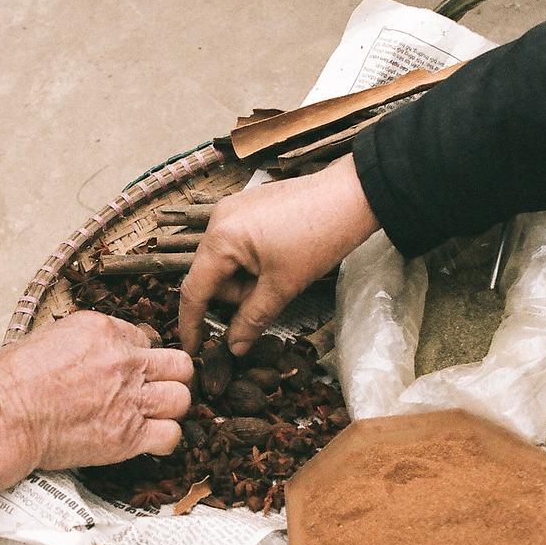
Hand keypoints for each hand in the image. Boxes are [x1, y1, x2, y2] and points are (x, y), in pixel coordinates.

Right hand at [0, 311, 192, 493]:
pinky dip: (165, 440)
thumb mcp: (45, 339)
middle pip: (177, 365)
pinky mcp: (129, 436)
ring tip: (154, 416)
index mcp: (102, 330)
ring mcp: (130, 398)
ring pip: (182, 399)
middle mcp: (124, 360)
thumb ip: (79, 342)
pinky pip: (171, 436)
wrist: (1, 420)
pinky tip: (150, 441)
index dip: (138, 358)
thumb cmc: (9, 383)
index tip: (126, 372)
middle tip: (155, 390)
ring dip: (171, 408)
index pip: (144, 339)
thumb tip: (89, 352)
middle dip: (170, 377)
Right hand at [178, 154, 379, 354]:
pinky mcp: (248, 207)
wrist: (354, 195)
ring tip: (282, 273)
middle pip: (212, 276)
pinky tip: (280, 259)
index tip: (192, 349)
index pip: (194, 290)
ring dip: (247, 279)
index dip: (191, 324)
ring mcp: (233, 210)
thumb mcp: (283, 287)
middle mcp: (219, 219)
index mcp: (221, 238)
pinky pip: (238, 245)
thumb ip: (252, 319)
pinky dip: (253, 262)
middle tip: (270, 294)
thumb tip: (234, 348)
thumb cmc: (319, 237)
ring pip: (227, 262)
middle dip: (237, 294)